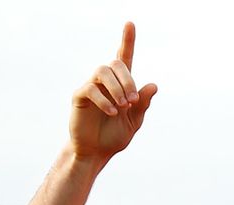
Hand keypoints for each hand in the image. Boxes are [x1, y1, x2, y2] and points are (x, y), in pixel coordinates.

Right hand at [70, 23, 157, 161]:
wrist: (97, 152)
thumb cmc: (115, 135)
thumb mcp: (134, 121)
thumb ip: (142, 104)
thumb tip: (153, 85)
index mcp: (121, 85)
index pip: (124, 58)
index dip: (127, 41)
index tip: (130, 23)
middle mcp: (105, 82)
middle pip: (115, 63)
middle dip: (127, 79)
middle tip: (132, 100)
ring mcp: (91, 87)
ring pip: (102, 71)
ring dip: (117, 87)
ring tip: (123, 105)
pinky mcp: (80, 97)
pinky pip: (91, 89)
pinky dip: (104, 100)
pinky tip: (112, 112)